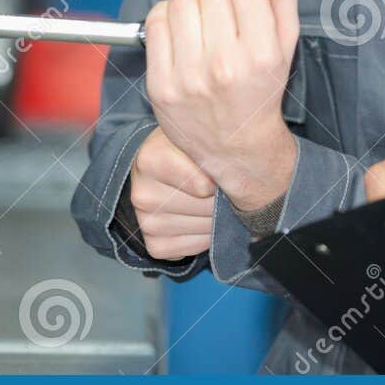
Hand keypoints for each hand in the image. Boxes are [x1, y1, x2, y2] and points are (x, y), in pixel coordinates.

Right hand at [128, 127, 215, 259]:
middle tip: (220, 185)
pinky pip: (195, 248)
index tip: (224, 167)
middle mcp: (143, 195)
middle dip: (224, 199)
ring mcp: (146, 223)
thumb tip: (241, 180)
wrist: (160, 164)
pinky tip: (201, 218)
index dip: (224, 177)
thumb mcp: (196, 136)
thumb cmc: (184, 149)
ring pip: (206, 229)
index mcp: (151, 161)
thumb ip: (214, 151)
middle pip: (207, 207)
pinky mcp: (155, 246)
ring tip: (210, 200)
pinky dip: (207, 237)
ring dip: (218, 218)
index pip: (204, 184)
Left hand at [145, 0, 299, 209]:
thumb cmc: (262, 87)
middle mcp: (225, 67)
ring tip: (200, 26)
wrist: (236, 144)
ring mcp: (189, 77)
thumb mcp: (287, 41)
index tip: (246, 11)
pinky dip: (166, 18)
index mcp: (262, 54)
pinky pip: (155, 21)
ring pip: (181, 1)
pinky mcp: (160, 84)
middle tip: (222, 23)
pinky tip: (180, 35)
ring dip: (191, 5)